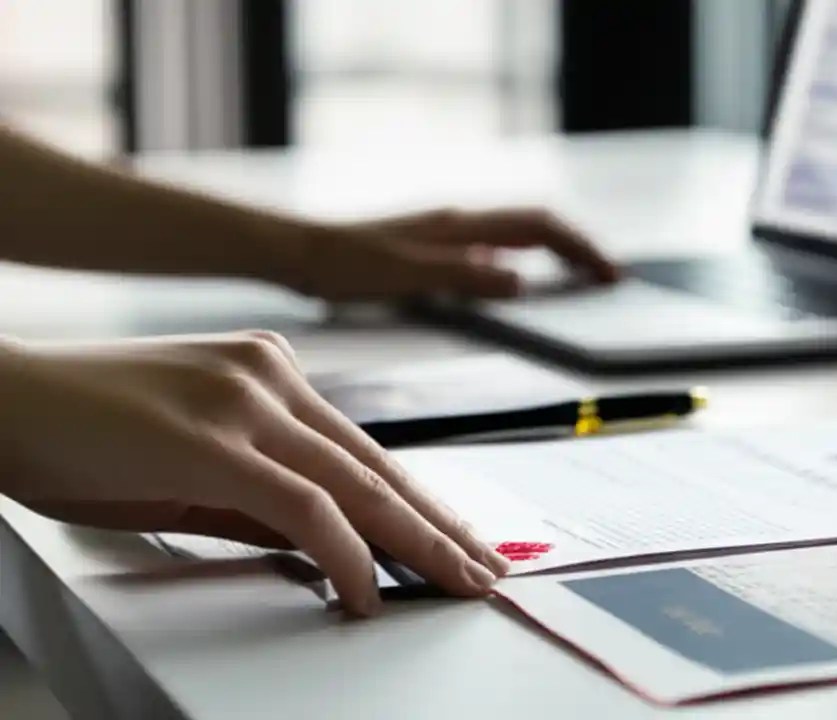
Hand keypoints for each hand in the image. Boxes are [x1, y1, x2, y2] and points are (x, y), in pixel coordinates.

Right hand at [0, 332, 508, 615]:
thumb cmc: (79, 433)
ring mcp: (245, 403)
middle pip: (378, 467)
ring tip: (459, 585)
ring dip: (419, 543)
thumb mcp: (187, 464)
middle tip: (488, 568)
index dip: (419, 501)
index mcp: (270, 373)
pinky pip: (305, 506)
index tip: (456, 538)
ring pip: (359, 485)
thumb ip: (257, 497)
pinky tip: (368, 591)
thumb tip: (321, 546)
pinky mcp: (213, 441)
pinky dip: (346, 554)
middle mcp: (272, 376)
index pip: (364, 451)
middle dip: (440, 526)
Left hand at [294, 207, 619, 301]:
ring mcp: (449, 233)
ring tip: (582, 278)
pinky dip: (528, 261)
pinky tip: (524, 285)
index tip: (609, 273)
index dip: (580, 248)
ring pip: (519, 235)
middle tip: (610, 277)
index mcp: (461, 227)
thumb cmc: (345, 266)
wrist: (299, 252)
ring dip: (556, 252)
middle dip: (579, 248)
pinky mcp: (436, 247)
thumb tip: (522, 283)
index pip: (539, 228)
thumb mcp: (406, 276)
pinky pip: (497, 248)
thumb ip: (464, 277)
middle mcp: (461, 223)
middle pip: (538, 226)